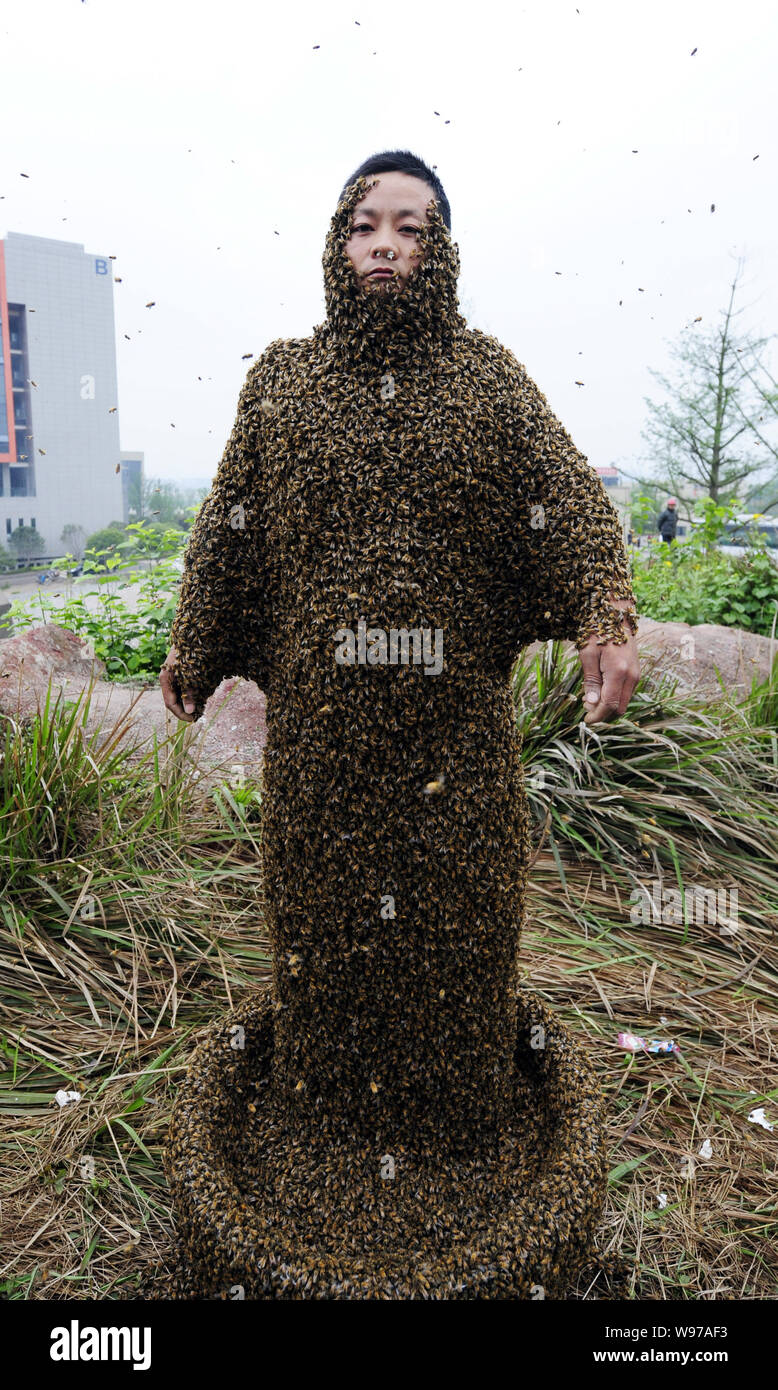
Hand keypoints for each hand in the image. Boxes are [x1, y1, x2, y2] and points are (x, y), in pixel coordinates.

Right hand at [160, 645, 195, 721]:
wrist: (192, 635)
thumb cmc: (190, 654)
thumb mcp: (191, 676)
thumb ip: (190, 693)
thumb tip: (190, 711)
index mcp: (166, 679)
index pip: (170, 704)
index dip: (181, 714)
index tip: (193, 719)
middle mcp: (168, 679)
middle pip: (174, 701)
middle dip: (185, 709)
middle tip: (199, 715)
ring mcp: (174, 677)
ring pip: (180, 695)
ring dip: (190, 702)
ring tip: (202, 706)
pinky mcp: (181, 674)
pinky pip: (184, 688)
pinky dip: (192, 694)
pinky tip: (202, 696)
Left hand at [578, 600, 639, 724]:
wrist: (616, 614)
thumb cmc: (597, 631)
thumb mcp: (587, 654)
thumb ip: (591, 681)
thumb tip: (591, 704)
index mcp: (619, 671)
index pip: (610, 705)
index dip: (597, 716)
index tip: (585, 720)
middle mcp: (632, 676)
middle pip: (620, 708)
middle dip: (603, 714)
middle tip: (585, 708)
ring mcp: (636, 674)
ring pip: (624, 702)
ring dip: (608, 706)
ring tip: (590, 698)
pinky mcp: (636, 672)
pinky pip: (626, 693)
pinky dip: (614, 697)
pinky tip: (600, 690)